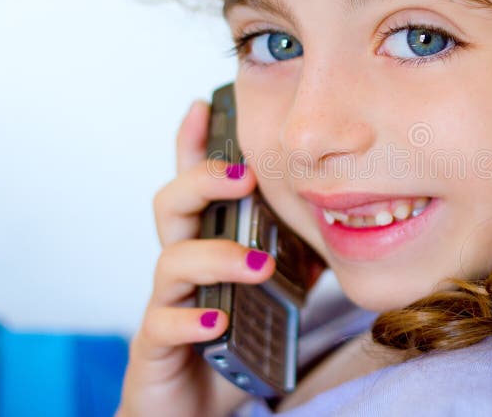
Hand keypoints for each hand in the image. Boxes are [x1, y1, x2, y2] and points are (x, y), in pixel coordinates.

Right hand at [116, 99, 275, 416]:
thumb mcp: (276, 285)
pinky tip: (218, 320)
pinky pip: (162, 325)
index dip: (192, 143)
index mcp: (209, 243)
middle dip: (202, 180)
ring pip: (170, 260)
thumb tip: (334, 215)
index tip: (202, 104)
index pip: (195, 185)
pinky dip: (191, 320)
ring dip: (216, 254)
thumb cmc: (240, 337)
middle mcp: (183, 265)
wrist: (203, 405)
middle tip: (243, 177)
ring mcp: (167, 303)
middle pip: (172, 205)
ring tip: (257, 264)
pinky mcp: (157, 346)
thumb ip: (292, 249)